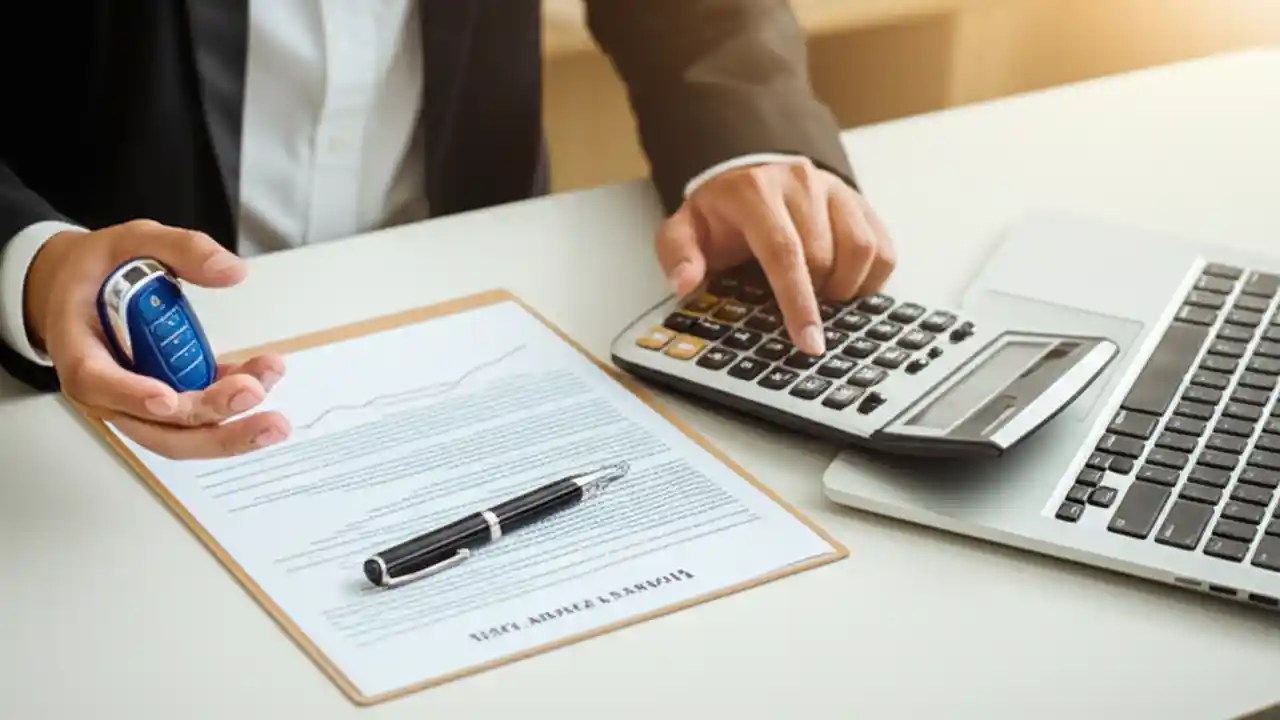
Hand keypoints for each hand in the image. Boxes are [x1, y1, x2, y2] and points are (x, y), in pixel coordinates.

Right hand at [25, 219, 290, 458]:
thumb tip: (232, 270)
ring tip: (273, 407)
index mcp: (79, 348)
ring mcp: (138, 403)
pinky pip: (200, 414)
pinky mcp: (167, 401)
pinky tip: (265, 376)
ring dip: (232, 427)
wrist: (83, 288)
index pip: (97, 381)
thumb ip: (180, 248)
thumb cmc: (99, 270)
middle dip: (208, 420)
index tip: (168, 399)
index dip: (132, 396)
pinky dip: (234, 402)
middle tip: (253, 394)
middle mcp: (106, 390)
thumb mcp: (132, 241)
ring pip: (182, 435)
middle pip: (154, 428)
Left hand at [655, 159, 895, 355]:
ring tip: (822, 298)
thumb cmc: (721, 213)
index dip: (799, 303)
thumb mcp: (685, 228)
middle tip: (799, 313)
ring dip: (846, 286)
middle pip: (824, 256)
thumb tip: (684, 283)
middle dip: (815, 296)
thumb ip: (678, 253)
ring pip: (861, 249)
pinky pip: (882, 246)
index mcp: (754, 193)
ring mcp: (834, 189)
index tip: (809, 342)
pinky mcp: (860, 201)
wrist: (751, 173)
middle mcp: (800, 183)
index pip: (784, 253)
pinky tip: (846, 286)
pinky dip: (871, 277)